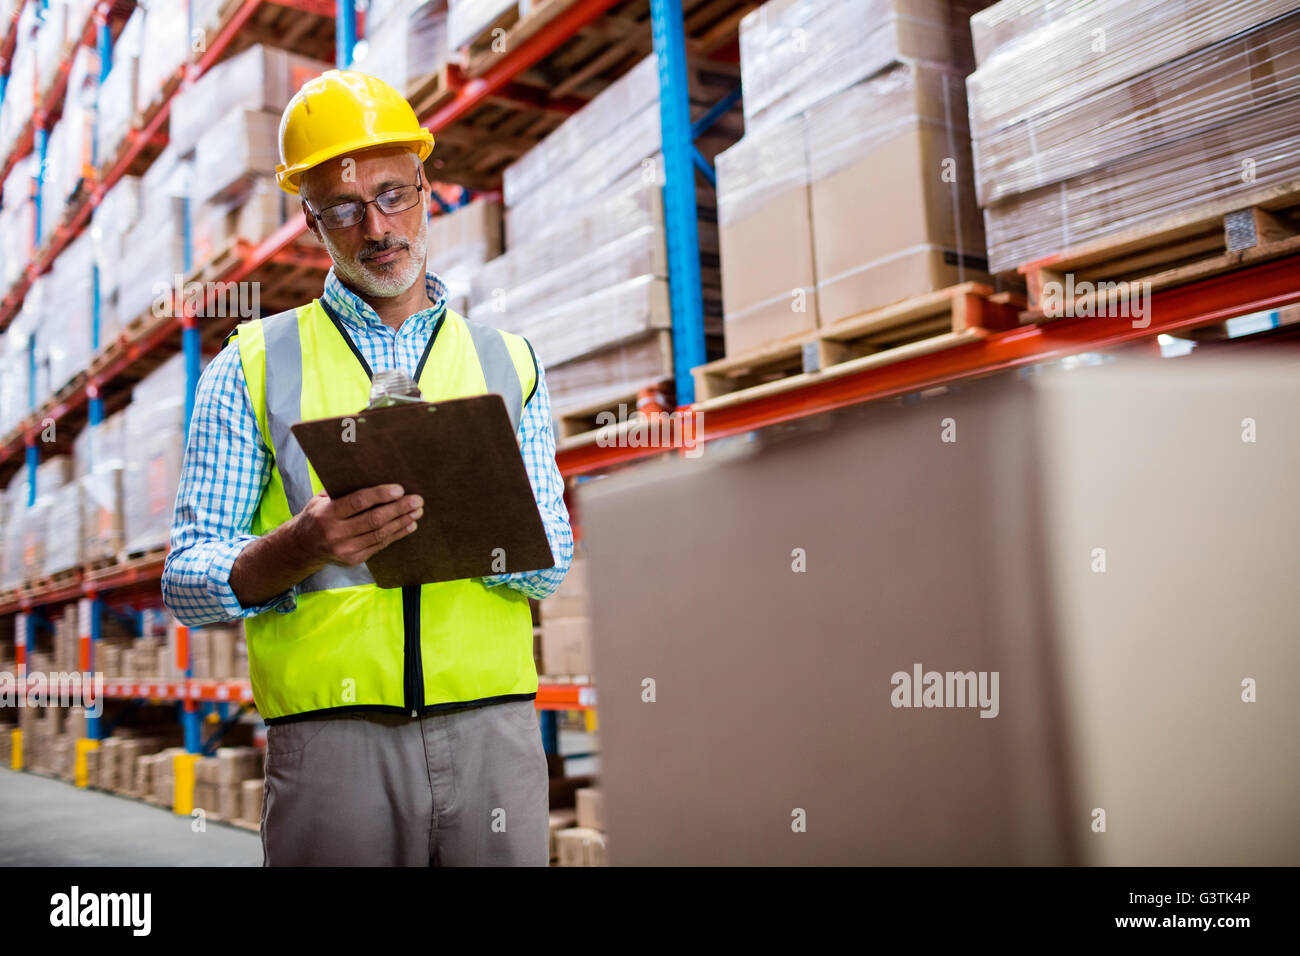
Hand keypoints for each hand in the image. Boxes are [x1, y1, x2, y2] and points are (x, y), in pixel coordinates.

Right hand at [293, 484, 422, 568]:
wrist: (302, 547)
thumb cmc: (317, 516)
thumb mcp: (320, 500)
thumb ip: (342, 490)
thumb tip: (373, 475)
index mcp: (327, 514)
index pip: (358, 502)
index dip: (380, 495)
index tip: (400, 489)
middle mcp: (336, 533)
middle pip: (374, 520)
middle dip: (399, 509)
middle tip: (417, 500)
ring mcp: (345, 550)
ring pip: (380, 534)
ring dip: (402, 522)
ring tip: (417, 511)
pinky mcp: (354, 560)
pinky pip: (380, 545)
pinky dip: (397, 534)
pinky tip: (409, 525)